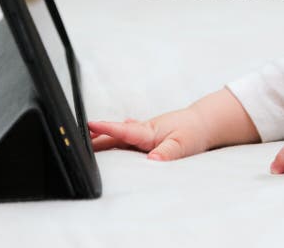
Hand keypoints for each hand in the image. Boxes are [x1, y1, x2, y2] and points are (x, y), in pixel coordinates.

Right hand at [88, 107, 209, 160]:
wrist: (205, 123)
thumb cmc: (193, 132)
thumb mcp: (182, 145)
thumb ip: (167, 153)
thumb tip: (153, 161)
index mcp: (148, 132)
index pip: (123, 130)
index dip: (105, 129)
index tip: (89, 125)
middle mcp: (144, 130)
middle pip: (116, 134)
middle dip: (98, 137)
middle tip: (78, 140)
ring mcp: (146, 132)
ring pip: (121, 135)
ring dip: (105, 137)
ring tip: (88, 141)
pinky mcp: (150, 136)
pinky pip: (129, 136)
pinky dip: (119, 136)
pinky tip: (115, 137)